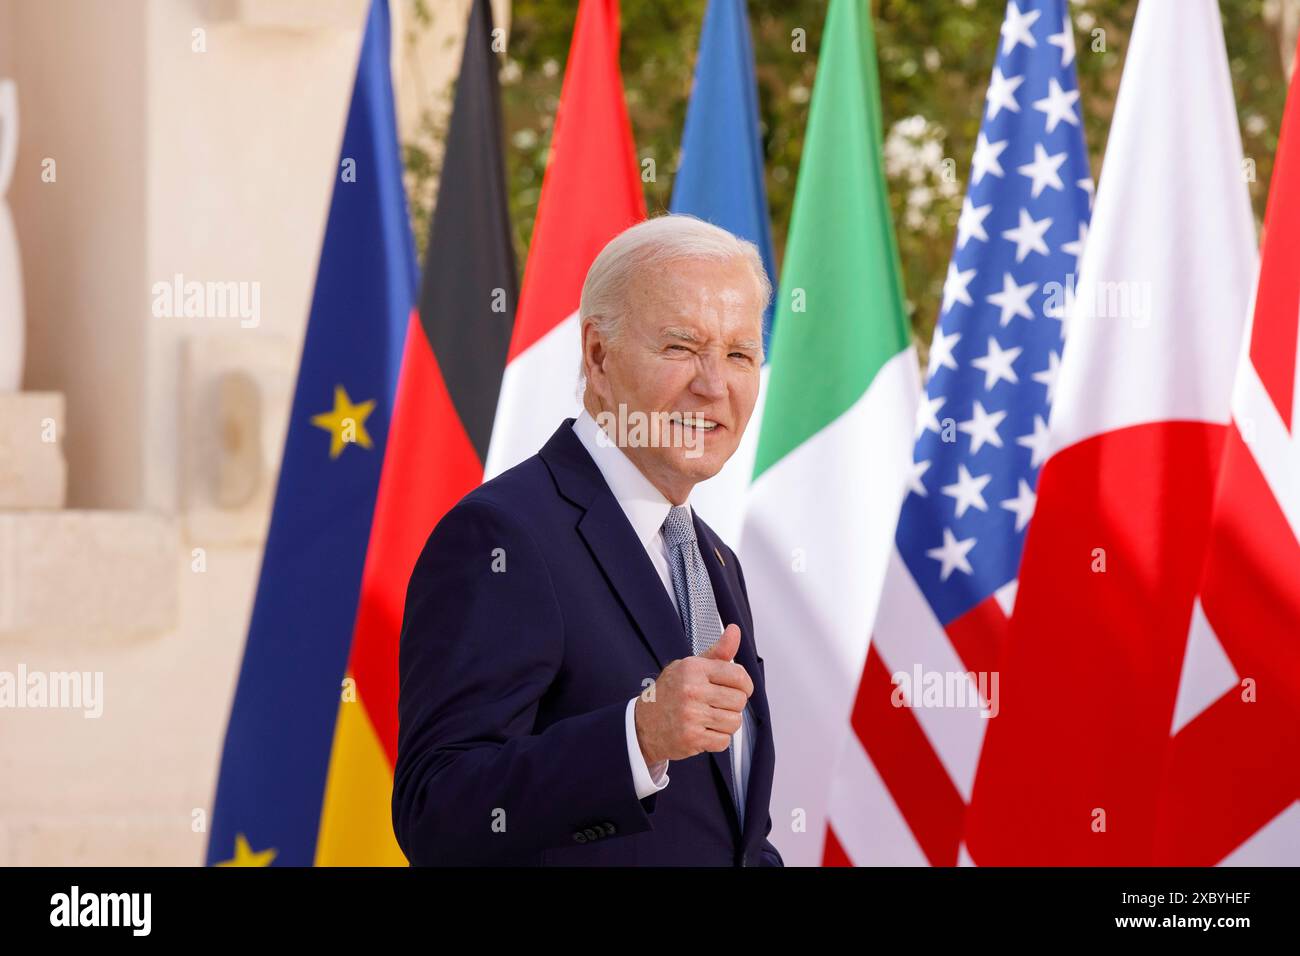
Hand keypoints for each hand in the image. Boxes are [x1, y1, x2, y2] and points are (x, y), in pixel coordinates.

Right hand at [634, 624, 752, 765]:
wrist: (643, 723)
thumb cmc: (671, 692)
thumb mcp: (690, 666)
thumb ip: (717, 652)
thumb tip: (734, 630)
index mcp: (693, 668)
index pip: (739, 676)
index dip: (745, 685)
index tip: (739, 689)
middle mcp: (691, 690)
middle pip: (739, 700)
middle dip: (733, 705)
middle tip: (717, 704)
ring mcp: (691, 715)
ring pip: (734, 722)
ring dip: (726, 723)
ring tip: (709, 718)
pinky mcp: (691, 737)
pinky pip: (723, 741)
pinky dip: (717, 739)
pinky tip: (703, 730)